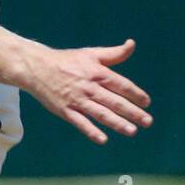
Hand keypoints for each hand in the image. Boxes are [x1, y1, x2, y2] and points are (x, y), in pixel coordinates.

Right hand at [28, 39, 151, 144]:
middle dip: (133, 112)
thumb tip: (132, 44)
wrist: (37, 68)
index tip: (147, 103)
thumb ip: (114, 53)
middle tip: (147, 122)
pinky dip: (91, 131)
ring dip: (117, 123)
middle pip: (115, 101)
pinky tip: (103, 140)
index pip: (122, 85)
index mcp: (98, 72)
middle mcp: (89, 87)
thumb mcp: (91, 54)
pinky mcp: (65, 110)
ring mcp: (77, 100)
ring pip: (101, 114)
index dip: (136, 94)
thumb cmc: (67, 61)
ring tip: (132, 131)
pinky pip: (80, 123)